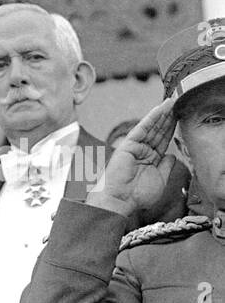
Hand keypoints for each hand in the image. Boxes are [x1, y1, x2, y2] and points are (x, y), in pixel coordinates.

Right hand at [87, 99, 178, 220]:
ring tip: (171, 102)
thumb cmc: (138, 195)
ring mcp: (136, 146)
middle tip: (177, 103)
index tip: (180, 117)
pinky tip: (159, 110)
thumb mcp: (160, 180)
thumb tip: (172, 154)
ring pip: (151, 127)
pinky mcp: (129, 144)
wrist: (122, 200)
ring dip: (161, 114)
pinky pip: (142, 128)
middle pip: (158, 131)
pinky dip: (150, 118)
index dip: (172, 129)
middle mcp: (143, 150)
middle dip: (168, 118)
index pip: (163, 140)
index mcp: (151, 159)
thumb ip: (166, 166)